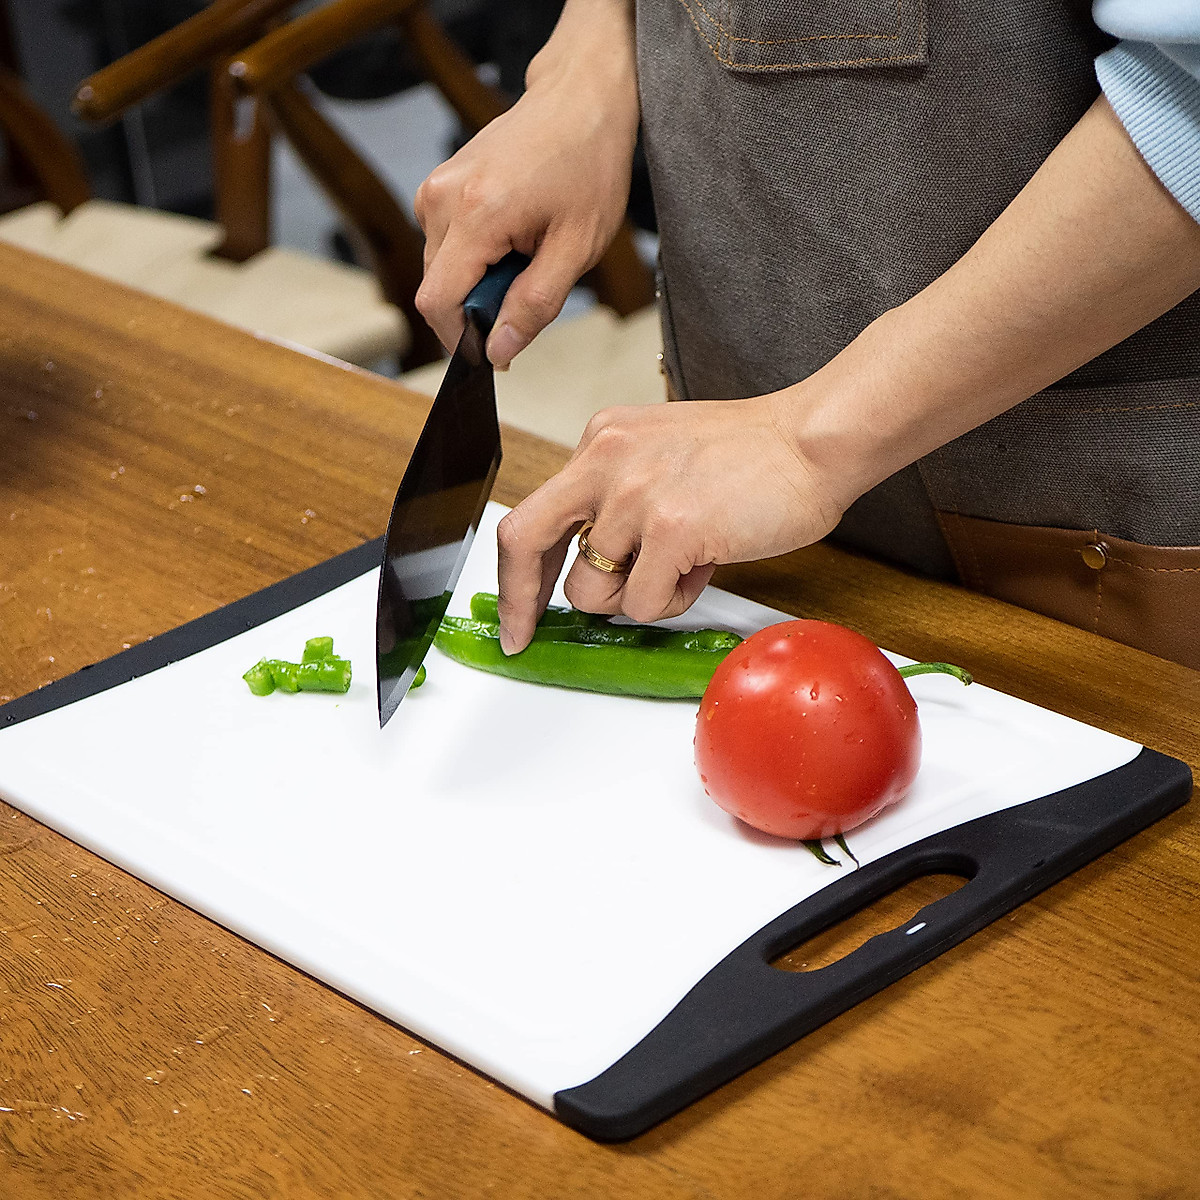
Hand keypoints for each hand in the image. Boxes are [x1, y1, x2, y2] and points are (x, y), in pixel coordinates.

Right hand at [413, 2, 638, 367]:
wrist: (579, 100)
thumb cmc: (588, 166)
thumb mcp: (577, 248)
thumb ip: (535, 305)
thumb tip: (498, 350)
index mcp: (475, 213)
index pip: (438, 303)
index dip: (461, 340)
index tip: (494, 352)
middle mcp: (440, 199)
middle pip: (437, 290)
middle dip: (477, 309)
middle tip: (528, 293)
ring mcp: (434, 189)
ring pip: (441, 270)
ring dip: (479, 283)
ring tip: (526, 257)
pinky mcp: (437, 187)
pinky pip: (446, 247)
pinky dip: (476, 260)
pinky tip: (512, 241)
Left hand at [495, 395, 852, 652]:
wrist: (815, 441)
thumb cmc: (754, 454)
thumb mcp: (661, 453)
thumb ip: (618, 497)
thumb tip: (595, 564)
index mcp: (602, 441)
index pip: (531, 513)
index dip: (516, 573)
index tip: (516, 610)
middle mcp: (606, 461)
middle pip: (524, 542)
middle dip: (522, 599)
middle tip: (528, 633)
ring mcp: (636, 495)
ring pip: (590, 591)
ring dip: (632, 598)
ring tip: (679, 568)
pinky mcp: (671, 529)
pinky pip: (643, 605)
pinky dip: (673, 602)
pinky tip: (703, 567)